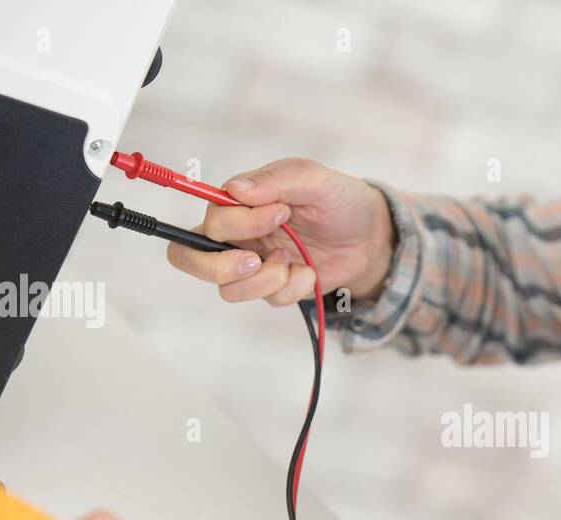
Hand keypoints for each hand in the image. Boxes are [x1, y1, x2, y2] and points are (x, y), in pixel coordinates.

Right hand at [165, 157, 396, 307]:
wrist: (371, 237)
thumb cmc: (340, 200)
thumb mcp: (313, 179)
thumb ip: (275, 181)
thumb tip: (235, 190)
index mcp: (238, 203)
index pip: (206, 220)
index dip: (237, 224)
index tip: (281, 213)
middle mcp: (238, 234)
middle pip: (189, 258)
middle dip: (220, 266)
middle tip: (257, 261)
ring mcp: (253, 264)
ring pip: (228, 290)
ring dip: (265, 281)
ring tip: (294, 264)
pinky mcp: (274, 287)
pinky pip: (268, 300)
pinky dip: (294, 288)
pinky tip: (310, 272)